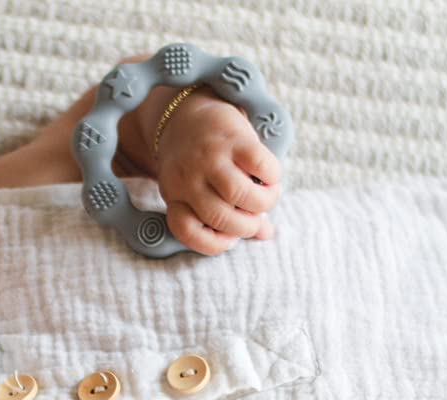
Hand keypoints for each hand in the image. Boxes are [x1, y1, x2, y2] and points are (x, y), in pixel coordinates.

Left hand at [154, 94, 282, 254]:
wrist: (187, 109)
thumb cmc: (198, 160)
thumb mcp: (201, 187)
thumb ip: (229, 212)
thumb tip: (267, 233)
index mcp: (174, 194)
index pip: (186, 230)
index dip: (213, 243)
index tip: (230, 239)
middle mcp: (187, 178)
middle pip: (220, 217)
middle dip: (246, 225)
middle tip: (257, 216)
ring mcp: (210, 157)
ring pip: (239, 195)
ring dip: (262, 203)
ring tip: (268, 197)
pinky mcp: (234, 138)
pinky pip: (259, 166)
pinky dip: (271, 177)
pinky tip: (270, 177)